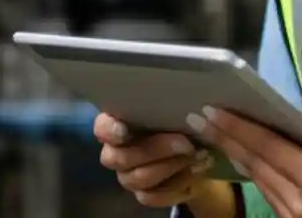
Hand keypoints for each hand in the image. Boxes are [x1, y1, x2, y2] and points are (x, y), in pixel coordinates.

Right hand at [93, 112, 229, 211]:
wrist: (199, 149)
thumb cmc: (182, 120)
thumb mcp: (180, 108)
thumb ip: (175, 106)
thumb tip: (193, 105)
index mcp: (118, 125)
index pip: (102, 128)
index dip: (110, 130)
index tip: (123, 130)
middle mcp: (117, 153)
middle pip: (120, 158)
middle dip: (156, 150)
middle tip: (186, 142)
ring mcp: (128, 176)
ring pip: (139, 178)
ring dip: (172, 166)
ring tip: (198, 154)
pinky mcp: (145, 194)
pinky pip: (154, 196)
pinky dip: (179, 183)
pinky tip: (197, 170)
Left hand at [194, 106, 301, 217]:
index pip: (268, 147)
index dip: (237, 127)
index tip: (211, 109)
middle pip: (256, 166)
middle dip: (227, 139)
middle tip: (199, 117)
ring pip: (260, 183)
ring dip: (238, 156)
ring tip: (217, 133)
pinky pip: (272, 197)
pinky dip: (257, 174)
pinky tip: (248, 157)